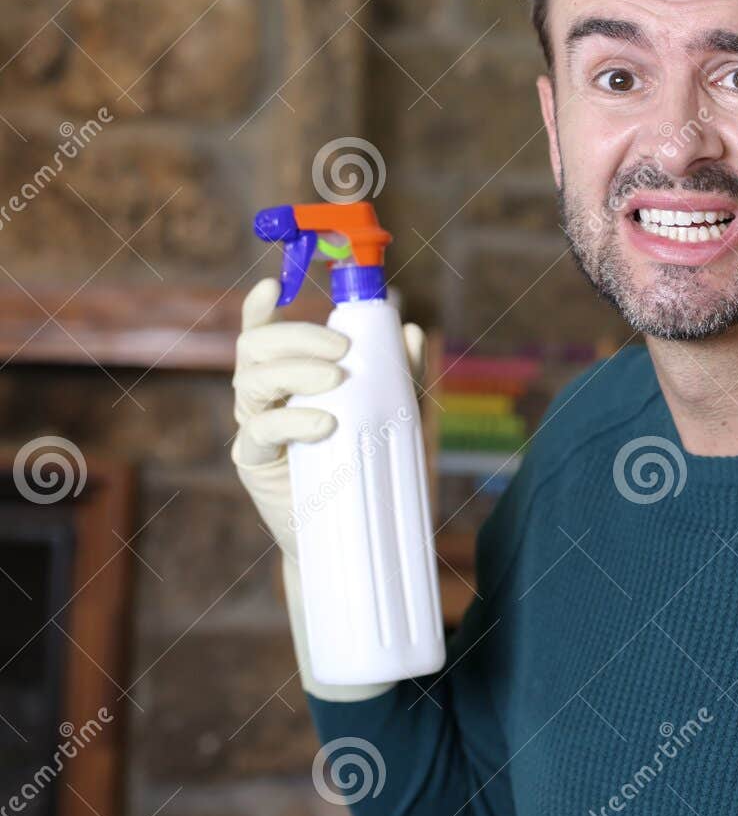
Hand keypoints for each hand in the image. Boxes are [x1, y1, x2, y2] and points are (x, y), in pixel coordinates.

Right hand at [231, 277, 425, 551]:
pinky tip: (324, 423)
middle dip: (294, 337)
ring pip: (250, 381)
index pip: (264, 333)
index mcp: (288, 376)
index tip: (271, 285)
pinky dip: (292, 419)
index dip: (259, 308)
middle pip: (254, 349)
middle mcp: (264, 396)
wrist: (353, 530)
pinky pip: (259, 430)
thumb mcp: (390, 412)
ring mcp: (254, 427)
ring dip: (293, 371)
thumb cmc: (366, 462)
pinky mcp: (255, 461)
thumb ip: (398, 374)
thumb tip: (409, 331)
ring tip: (337, 380)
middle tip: (340, 350)